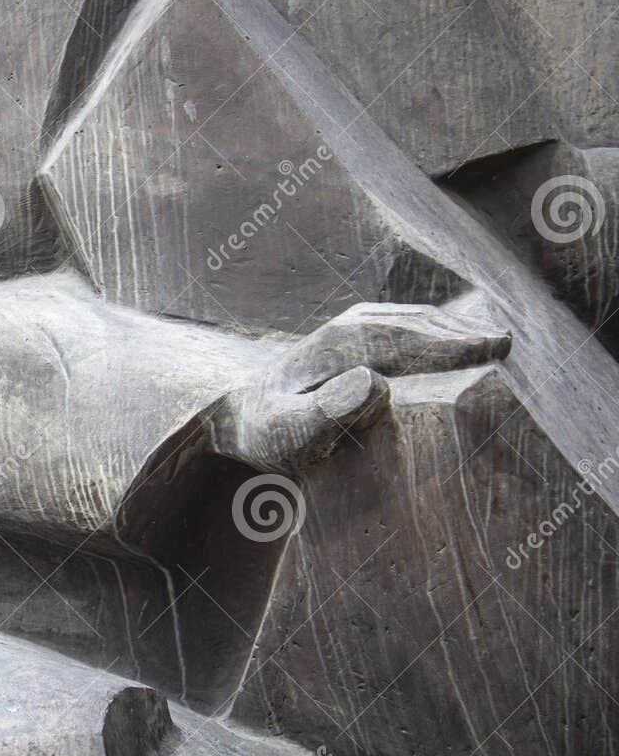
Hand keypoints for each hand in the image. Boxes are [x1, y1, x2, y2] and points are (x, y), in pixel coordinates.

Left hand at [213, 303, 511, 472]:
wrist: (242, 417)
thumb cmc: (267, 432)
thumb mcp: (288, 432)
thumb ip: (326, 413)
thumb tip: (376, 382)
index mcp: (340, 346)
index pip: (408, 342)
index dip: (453, 346)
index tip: (495, 350)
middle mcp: (352, 327)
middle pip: (421, 326)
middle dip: (466, 334)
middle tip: (514, 348)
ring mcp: (359, 328)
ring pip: (420, 322)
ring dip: (459, 330)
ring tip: (502, 346)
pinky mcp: (366, 339)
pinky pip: (414, 329)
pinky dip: (445, 334)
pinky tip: (468, 347)